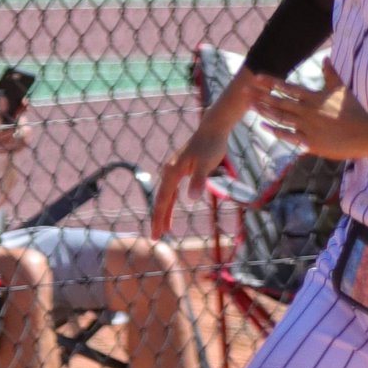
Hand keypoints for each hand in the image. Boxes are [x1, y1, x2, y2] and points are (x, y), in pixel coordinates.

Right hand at [152, 108, 236, 238]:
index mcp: (172, 172)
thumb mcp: (206, 164)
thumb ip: (199, 180)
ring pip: (165, 197)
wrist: (212, 130)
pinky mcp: (180, 170)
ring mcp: (173, 171)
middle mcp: (168, 172)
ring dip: (164, 213)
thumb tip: (191, 198)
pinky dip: (170, 203)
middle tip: (156, 238)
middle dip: (158, 220)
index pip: (163, 201)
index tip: (157, 235)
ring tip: (164, 230)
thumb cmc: (210, 146)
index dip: (159, 219)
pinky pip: (172, 191)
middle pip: (161, 201)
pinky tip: (170, 211)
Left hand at [254, 63, 367, 162]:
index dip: (271, 82)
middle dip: (260, 96)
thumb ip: (330, 74)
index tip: (256, 78)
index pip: (287, 88)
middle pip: (279, 102)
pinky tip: (263, 126)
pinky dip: (275, 131)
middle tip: (243, 91)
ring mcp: (307, 127)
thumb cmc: (354, 110)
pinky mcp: (310, 142)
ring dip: (264, 111)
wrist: (366, 134)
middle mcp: (307, 111)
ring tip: (250, 105)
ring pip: (280, 118)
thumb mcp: (342, 89)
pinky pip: (289, 136)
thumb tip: (326, 58)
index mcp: (313, 97)